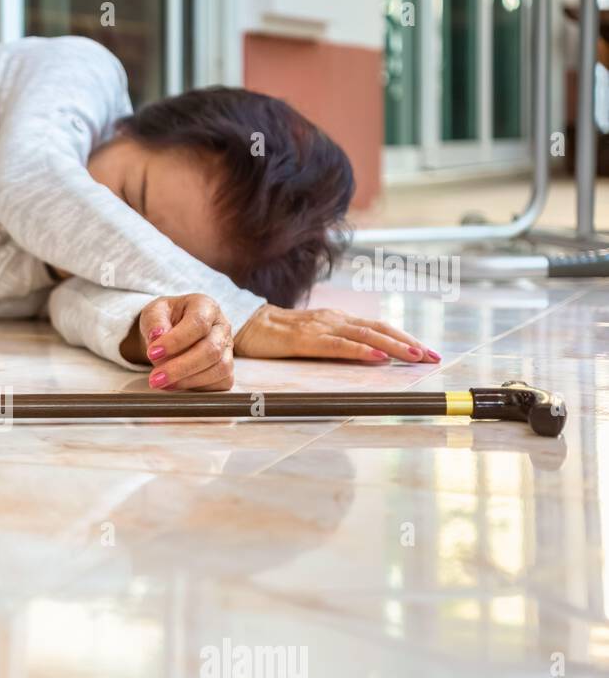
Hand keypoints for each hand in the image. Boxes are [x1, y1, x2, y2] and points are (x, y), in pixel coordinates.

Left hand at [121, 295, 234, 390]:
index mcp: (206, 307)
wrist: (169, 333)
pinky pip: (221, 383)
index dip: (176, 341)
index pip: (198, 324)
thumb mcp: (153, 312)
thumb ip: (154, 321)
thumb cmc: (164, 321)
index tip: (152, 353)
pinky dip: (197, 388)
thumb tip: (157, 335)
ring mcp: (227, 349)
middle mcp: (222, 327)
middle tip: (155, 378)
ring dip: (188, 380)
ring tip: (161, 383)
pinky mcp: (227, 370)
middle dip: (180, 367)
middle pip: (211, 350)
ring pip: (219, 369)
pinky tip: (175, 386)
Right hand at [233, 305, 439, 363]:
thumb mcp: (313, 339)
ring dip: (394, 346)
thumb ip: (337, 345)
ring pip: (365, 335)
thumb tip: (368, 357)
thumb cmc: (278, 336)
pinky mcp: (305, 339)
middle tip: (434, 357)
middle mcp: (335, 320)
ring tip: (416, 356)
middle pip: (380, 329)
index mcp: (338, 321)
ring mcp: (321, 328)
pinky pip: (337, 345)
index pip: (379, 328)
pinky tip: (377, 356)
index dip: (405, 338)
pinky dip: (360, 350)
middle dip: (409, 343)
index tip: (428, 352)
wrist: (244, 324)